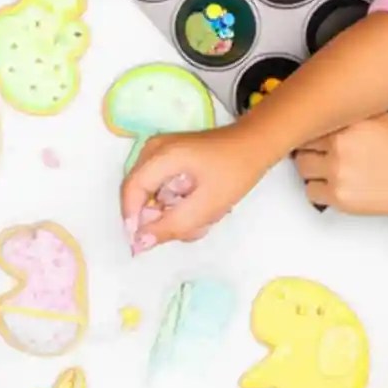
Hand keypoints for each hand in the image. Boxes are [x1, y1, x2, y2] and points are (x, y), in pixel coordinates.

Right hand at [121, 125, 275, 253]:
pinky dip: (176, 202)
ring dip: (172, 212)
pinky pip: (160, 187)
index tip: (146, 244)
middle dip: (160, 216)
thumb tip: (139, 243)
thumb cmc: (235, 172)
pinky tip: (198, 204)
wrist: (256, 144)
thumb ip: (171, 225)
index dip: (132, 219)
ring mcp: (159, 152)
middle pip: (140, 193)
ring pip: (151, 193)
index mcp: (160, 155)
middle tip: (193, 227)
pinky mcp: (167, 158)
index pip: (131, 191)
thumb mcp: (207, 205)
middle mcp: (153, 150)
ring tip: (204, 217)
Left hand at [293, 114, 387, 225]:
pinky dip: (320, 190)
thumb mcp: (383, 118)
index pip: (308, 122)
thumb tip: (321, 109)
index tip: (309, 131)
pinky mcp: (339, 197)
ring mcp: (338, 173)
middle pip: (301, 145)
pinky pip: (310, 192)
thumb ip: (350, 112)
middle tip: (326, 152)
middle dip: (311, 148)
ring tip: (335, 167)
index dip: (310, 128)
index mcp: (352, 123)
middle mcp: (342, 147)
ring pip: (302, 169)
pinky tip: (339, 183)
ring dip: (313, 169)